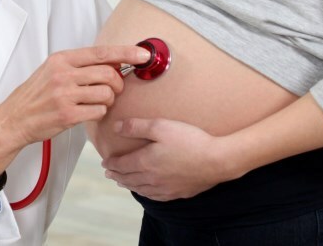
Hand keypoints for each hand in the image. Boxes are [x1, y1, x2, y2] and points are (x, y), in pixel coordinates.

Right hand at [0, 45, 148, 174]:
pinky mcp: (67, 115)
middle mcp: (63, 74)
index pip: (101, 52)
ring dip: (107, 100)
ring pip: (107, 94)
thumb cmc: (36, 95)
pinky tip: (87, 113)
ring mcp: (64, 95)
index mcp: (61, 59)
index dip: (126, 53)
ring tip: (95, 102)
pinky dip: (98, 113)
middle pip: (108, 74)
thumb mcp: (53, 71)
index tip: (143, 55)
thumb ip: (80, 66)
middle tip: (112, 89)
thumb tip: (113, 63)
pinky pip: (99, 111)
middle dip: (117, 83)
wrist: (14, 119)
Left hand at [101, 118, 239, 200]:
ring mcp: (165, 188)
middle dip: (116, 175)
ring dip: (128, 185)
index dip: (111, 164)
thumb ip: (136, 126)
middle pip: (128, 179)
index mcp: (145, 162)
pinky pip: (155, 196)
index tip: (105, 162)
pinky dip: (144, 193)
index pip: (121, 165)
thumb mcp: (160, 126)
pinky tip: (145, 191)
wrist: (217, 160)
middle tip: (109, 173)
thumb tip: (116, 127)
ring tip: (122, 182)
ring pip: (140, 189)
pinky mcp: (178, 193)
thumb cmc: (189, 140)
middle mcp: (152, 178)